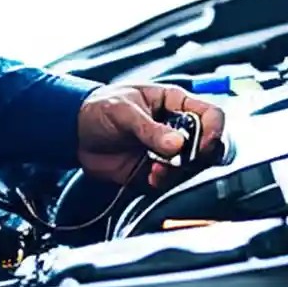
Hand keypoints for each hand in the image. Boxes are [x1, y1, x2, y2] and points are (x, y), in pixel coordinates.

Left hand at [76, 84, 225, 188]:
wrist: (75, 133)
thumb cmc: (100, 108)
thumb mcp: (124, 111)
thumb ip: (150, 129)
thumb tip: (176, 144)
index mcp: (174, 104)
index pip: (210, 115)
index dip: (212, 130)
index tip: (201, 144)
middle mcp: (176, 129)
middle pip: (208, 145)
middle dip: (196, 156)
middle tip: (179, 159)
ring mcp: (167, 152)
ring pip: (192, 168)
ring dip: (178, 172)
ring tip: (157, 168)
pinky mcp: (156, 171)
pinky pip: (171, 182)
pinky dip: (164, 182)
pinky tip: (150, 176)